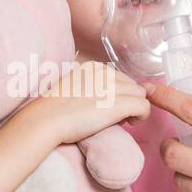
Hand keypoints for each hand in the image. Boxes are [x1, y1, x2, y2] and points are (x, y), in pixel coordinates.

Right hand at [22, 61, 149, 146]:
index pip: (120, 78)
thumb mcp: (72, 88)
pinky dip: (141, 116)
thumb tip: (106, 99)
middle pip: (133, 85)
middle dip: (129, 100)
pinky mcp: (120, 104)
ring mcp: (113, 87)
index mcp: (93, 67)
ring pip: (141, 95)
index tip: (108, 107)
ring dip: (135, 108)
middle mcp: (105, 73)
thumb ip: (90, 87)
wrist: (46, 120)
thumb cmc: (54, 111)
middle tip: (116, 117)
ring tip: (122, 121)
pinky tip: (130, 123)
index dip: (119, 94)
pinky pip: (144, 106)